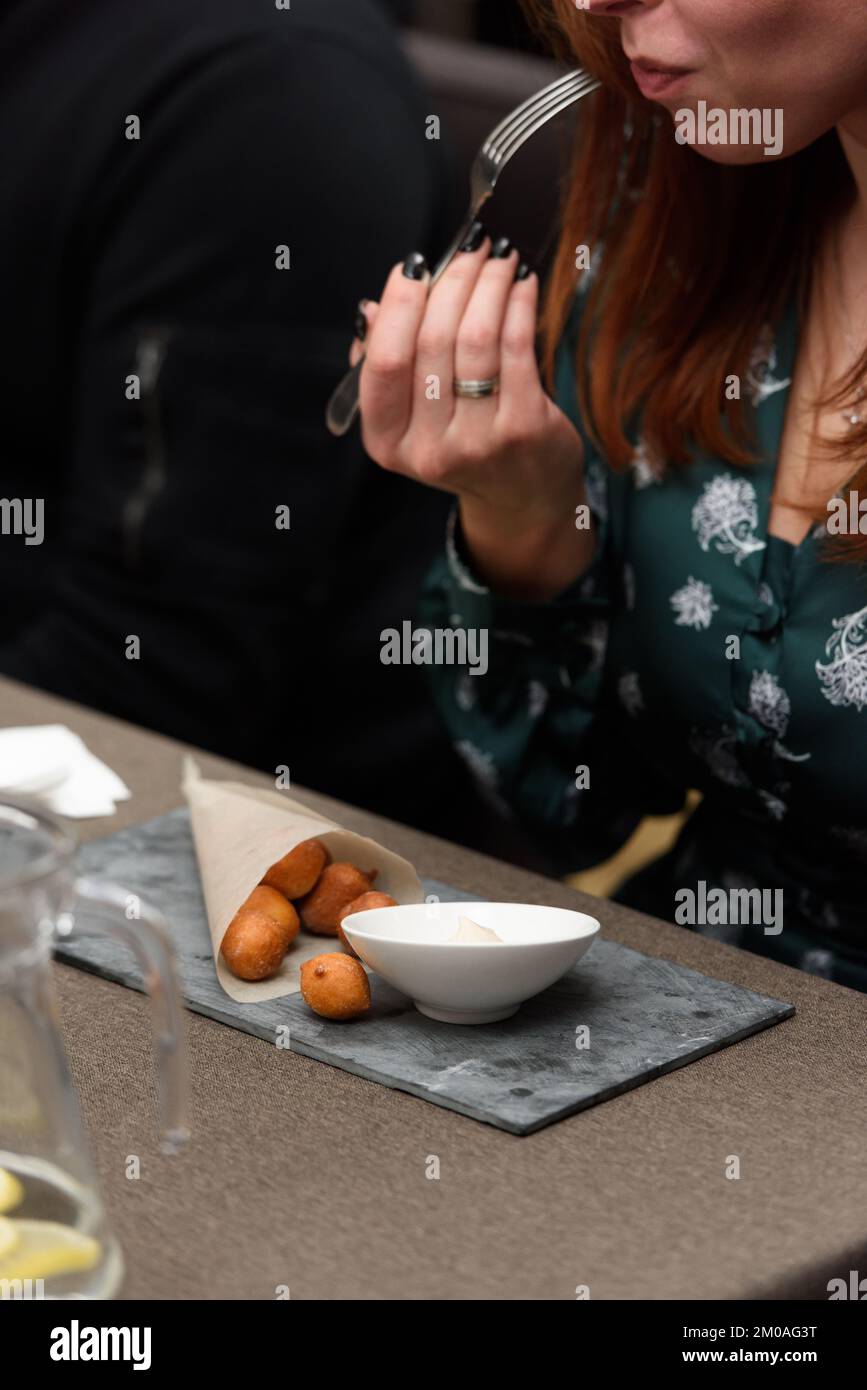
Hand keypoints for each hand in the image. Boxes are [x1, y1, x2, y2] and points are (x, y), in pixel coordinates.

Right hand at [349, 235, 592, 599]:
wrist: (524, 496)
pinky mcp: (522, 429)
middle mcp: (428, 448)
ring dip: (489, 283)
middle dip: (452, 280)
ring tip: (499, 257)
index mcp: (387, 442)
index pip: (384, 361)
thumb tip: (374, 307)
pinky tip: (522, 283)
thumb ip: (390, 364)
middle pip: (432, 341)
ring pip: (475, 338)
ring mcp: (477, 442)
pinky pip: (515, 347)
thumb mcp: (414, 415)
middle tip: (469, 247)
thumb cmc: (466, 440)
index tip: (416, 264)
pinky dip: (518, 303)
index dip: (400, 303)